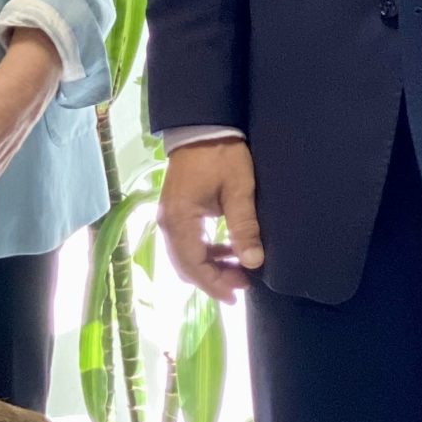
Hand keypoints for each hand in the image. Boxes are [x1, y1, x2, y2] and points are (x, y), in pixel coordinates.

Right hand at [158, 135, 263, 300]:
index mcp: (180, 219)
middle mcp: (168, 223)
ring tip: (239, 270)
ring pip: (185, 257)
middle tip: (243, 284)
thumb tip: (253, 262)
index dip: (215, 284)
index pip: (193, 265)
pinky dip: (205, 253)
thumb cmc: (222, 155)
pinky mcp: (175, 213)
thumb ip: (244, 227)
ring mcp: (169, 218)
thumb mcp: (239, 190)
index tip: (238, 294)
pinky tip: (227, 252)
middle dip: (213, 280)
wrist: (202, 127)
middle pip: (185, 266)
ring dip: (209, 268)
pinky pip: (186, 244)